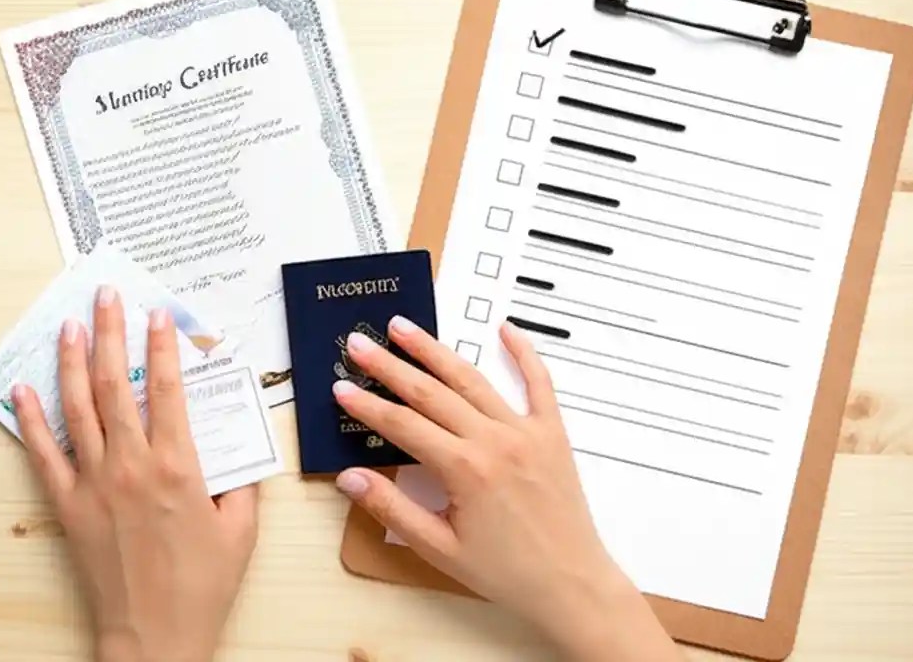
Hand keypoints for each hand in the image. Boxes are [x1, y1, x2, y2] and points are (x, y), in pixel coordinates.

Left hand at [13, 286, 257, 661]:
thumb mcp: (241, 529)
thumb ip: (243, 481)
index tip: (158, 315)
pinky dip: (31, 419)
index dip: (163, 346)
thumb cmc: (202, 587)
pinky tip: (24, 389)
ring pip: (78, 408)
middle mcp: (132, 465)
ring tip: (70, 326)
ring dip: (73, 361)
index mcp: (180, 466)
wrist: (155, 636)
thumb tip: (239, 444)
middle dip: (112, 333)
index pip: (169, 389)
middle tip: (106, 297)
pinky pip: (43, 454)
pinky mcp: (68, 507)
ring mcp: (94, 484)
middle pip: (118, 384)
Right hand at [332, 317, 679, 661]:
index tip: (342, 389)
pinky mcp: (551, 434)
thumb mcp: (439, 548)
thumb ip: (392, 508)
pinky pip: (539, 383)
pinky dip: (523, 353)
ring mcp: (525, 432)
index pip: (402, 425)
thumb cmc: (508, 573)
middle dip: (389, 366)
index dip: (367, 406)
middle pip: (430, 392)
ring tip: (404, 328)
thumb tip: (349, 479)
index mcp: (464, 469)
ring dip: (434, 351)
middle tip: (359, 344)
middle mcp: (494, 441)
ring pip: (472, 379)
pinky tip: (505, 329)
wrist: (571, 585)